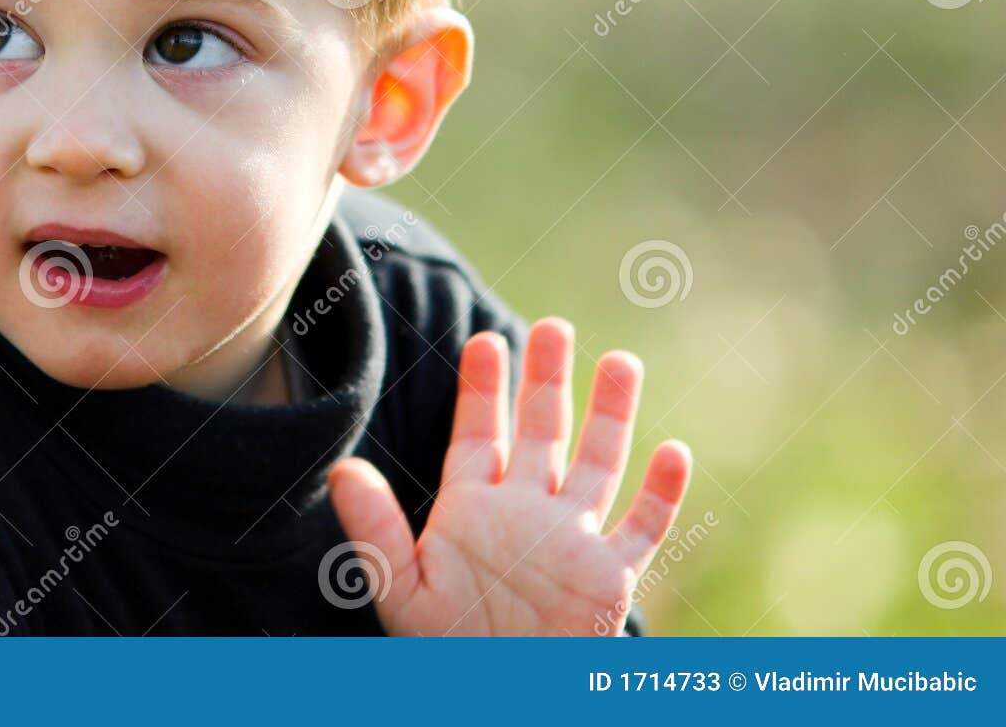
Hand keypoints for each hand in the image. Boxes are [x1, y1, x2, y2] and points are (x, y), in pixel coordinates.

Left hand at [327, 316, 691, 635]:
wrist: (499, 700)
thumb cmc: (443, 651)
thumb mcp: (401, 587)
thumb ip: (376, 527)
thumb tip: (343, 469)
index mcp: (474, 509)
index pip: (479, 435)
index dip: (483, 389)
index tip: (484, 341)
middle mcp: (525, 513)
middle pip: (540, 432)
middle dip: (546, 380)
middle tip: (554, 327)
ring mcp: (571, 542)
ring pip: (598, 463)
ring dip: (611, 414)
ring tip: (621, 361)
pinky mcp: (609, 578)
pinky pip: (642, 528)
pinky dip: (661, 493)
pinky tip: (674, 450)